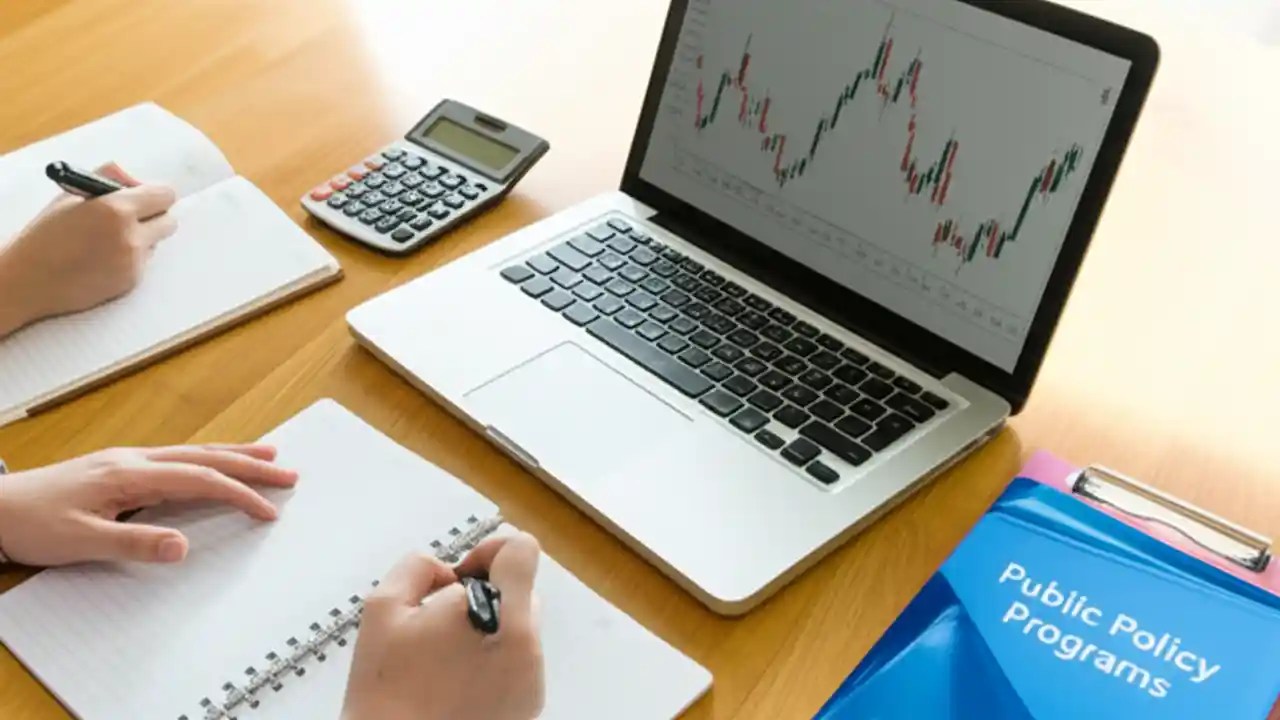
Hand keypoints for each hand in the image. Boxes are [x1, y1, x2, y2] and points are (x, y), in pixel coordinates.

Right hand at [0, 163, 177, 337]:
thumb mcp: (71, 195)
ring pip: (156, 242)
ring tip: (108, 240)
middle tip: (133, 216)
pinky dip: (131, 257)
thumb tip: (135, 180)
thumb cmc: (46, 235)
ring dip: (143, 238)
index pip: (165, 196)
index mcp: (116, 209)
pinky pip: (144, 262)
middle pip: (170, 221)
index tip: (145, 196)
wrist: (30, 280)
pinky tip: (103, 259)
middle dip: (154, 216)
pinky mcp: (132, 281)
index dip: (155, 194)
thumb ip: (108, 178)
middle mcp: (131, 236)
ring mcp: (134, 261)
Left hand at [0, 444, 296, 565]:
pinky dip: (208, 458)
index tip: (267, 510)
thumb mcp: (81, 541)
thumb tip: (182, 546)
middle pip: (206, 457)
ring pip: (194, 452)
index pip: (200, 480)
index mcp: (130, 474)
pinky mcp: (121, 467)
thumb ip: (135, 542)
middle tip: (289, 472)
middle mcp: (134, 460)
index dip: (239, 494)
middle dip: (251, 465)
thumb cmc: (32, 523)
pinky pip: (178, 457)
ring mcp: (128, 460)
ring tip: (268, 455)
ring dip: (234, 454)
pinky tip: (213, 462)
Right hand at [342, 533, 544, 719]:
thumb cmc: (387, 690)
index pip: (522, 552)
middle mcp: (529, 649)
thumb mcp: (383, 608)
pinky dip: (491, 664)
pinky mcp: (528, 707)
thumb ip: (420, 568)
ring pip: (516, 629)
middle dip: (483, 597)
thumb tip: (448, 571)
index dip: (490, 552)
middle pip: (520, 593)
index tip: (461, 577)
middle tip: (440, 624)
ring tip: (443, 661)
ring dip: (486, 632)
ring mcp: (532, 682)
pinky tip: (455, 684)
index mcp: (503, 620)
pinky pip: (516, 664)